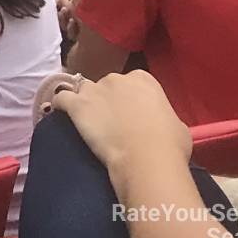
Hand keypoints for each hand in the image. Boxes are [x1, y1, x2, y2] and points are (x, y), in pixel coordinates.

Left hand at [47, 71, 190, 186]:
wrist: (147, 158)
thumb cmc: (169, 144)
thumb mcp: (177, 125)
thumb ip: (164, 116)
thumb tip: (160, 122)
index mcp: (144, 80)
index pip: (134, 83)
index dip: (132, 99)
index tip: (132, 114)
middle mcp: (117, 79)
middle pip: (108, 85)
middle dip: (108, 100)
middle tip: (113, 123)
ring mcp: (94, 90)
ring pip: (83, 89)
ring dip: (84, 100)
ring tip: (86, 119)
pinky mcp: (76, 105)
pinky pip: (61, 98)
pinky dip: (59, 105)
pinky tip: (60, 113)